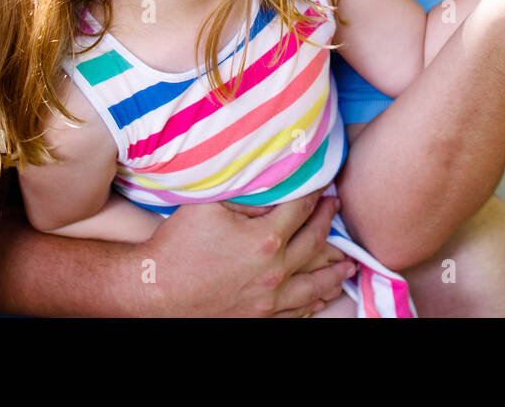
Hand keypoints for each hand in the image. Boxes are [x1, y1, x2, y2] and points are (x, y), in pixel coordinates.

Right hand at [143, 192, 352, 316]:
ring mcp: (268, 300)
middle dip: (328, 224)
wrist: (155, 290)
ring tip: (349, 266)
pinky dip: (313, 303)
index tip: (325, 186)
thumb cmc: (179, 243)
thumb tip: (275, 187)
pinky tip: (322, 299)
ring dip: (334, 273)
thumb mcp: (211, 204)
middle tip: (336, 210)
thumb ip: (248, 194)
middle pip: (313, 244)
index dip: (315, 194)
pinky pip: (295, 312)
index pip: (300, 209)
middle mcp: (274, 271)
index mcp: (265, 239)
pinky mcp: (258, 318)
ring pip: (313, 285)